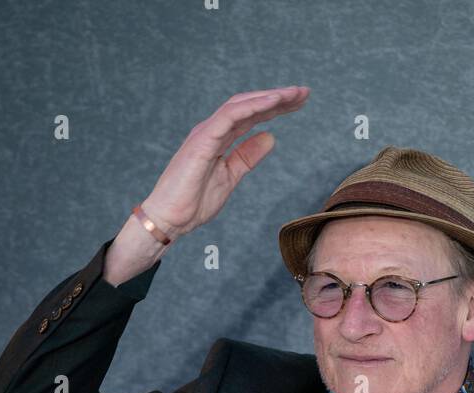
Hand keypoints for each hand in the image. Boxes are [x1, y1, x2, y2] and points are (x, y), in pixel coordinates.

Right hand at [141, 85, 310, 238]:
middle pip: (249, 105)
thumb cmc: (193, 202)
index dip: (275, 108)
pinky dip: (252, 107)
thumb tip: (270, 138)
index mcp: (219, 138)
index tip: (299, 103)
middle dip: (277, 98)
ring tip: (293, 94)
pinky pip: (229, 117)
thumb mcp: (230, 177)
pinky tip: (272, 103)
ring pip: (241, 105)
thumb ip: (247, 157)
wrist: (170, 219)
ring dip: (268, 98)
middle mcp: (213, 129)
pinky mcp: (202, 140)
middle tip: (304, 93)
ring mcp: (207, 132)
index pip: (251, 116)